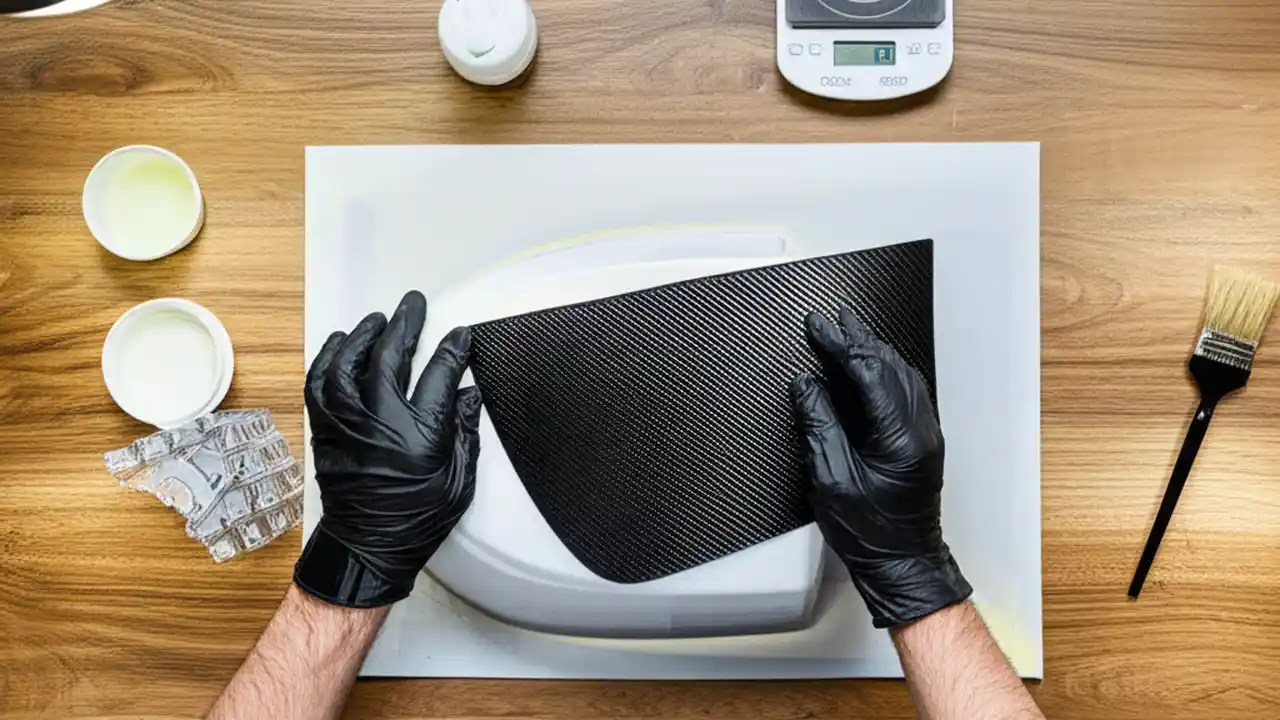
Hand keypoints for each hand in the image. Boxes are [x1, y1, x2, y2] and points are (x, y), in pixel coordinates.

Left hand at [295, 290, 481, 608]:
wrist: (370, 547)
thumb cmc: (416, 520)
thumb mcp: (460, 480)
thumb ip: (466, 431)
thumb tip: (469, 394)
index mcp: (421, 435)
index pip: (439, 373)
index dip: (452, 348)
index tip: (459, 335)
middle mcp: (380, 423)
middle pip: (390, 355)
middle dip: (405, 323)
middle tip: (413, 306)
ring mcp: (347, 425)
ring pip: (348, 363)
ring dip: (362, 336)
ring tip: (376, 320)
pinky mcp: (326, 432)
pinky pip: (319, 384)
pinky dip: (327, 360)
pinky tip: (338, 345)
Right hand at [790, 308, 970, 628]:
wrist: (902, 565)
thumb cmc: (870, 533)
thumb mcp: (831, 478)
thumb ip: (819, 425)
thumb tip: (807, 385)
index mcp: (900, 435)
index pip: (868, 371)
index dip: (840, 344)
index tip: (819, 326)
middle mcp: (920, 430)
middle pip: (890, 366)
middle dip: (859, 338)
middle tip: (834, 318)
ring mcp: (925, 435)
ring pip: (902, 375)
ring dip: (874, 350)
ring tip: (850, 333)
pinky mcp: (921, 443)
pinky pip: (907, 392)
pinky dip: (885, 371)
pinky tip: (870, 368)